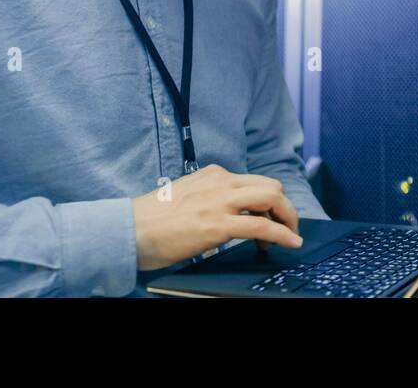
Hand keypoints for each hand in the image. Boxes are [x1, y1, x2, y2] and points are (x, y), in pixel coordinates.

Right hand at [131, 163, 302, 270]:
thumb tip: (230, 215)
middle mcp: (220, 182)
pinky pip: (263, 226)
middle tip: (286, 227)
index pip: (255, 181)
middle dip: (285, 208)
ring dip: (288, 219)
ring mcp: (220, 202)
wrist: (127, 230)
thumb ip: (210, 199)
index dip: (269, 201)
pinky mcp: (218, 225)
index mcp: (212, 175)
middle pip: (271, 187)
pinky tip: (290, 243)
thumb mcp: (186, 197)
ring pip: (273, 199)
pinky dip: (282, 234)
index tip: (272, 217)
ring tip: (290, 236)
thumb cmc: (150, 220)